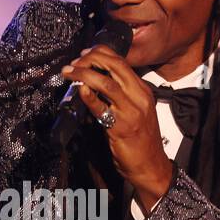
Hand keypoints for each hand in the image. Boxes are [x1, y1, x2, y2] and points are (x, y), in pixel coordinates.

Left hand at [60, 45, 172, 207]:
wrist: (151, 166)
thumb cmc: (141, 141)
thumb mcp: (136, 111)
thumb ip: (121, 96)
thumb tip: (95, 82)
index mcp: (142, 90)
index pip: (121, 62)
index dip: (100, 53)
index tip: (84, 53)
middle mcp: (139, 97)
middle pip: (114, 66)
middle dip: (90, 59)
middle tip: (73, 62)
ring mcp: (131, 112)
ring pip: (106, 83)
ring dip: (84, 73)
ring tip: (69, 72)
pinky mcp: (121, 127)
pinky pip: (101, 108)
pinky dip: (89, 96)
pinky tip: (79, 89)